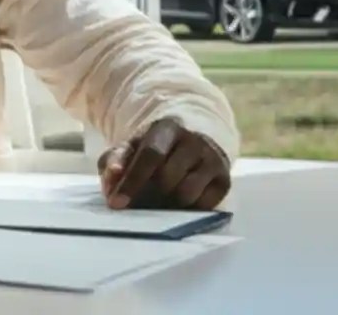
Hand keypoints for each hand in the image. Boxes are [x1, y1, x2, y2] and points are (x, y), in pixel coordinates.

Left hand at [98, 118, 230, 209]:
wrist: (191, 144)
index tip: (116, 203)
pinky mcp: (225, 181)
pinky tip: (178, 202)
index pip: (150, 155)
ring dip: (167, 204)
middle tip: (138, 202)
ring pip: (185, 194)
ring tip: (159, 199)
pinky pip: (203, 206)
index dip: (132, 180)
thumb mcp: (131, 149)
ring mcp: (212, 160)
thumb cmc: (153, 149)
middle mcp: (195, 141)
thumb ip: (114, 161)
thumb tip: (113, 177)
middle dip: (148, 195)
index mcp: (167, 128)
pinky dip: (186, 209)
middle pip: (167, 178)